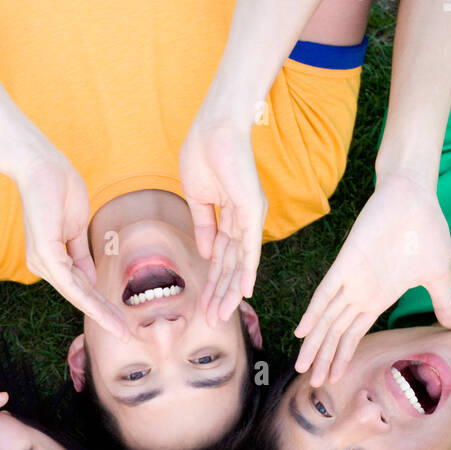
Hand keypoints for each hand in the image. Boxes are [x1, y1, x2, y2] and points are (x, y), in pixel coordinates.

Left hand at [14, 144, 125, 337]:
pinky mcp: (45, 252)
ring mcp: (42, 260)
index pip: (79, 289)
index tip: (121, 323)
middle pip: (78, 297)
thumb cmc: (57, 190)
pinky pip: (69, 282)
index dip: (101, 307)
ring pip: (75, 294)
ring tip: (120, 329)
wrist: (42, 164)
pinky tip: (102, 310)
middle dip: (103, 317)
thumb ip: (81, 257)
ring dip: (99, 312)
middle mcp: (42, 265)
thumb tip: (92, 282)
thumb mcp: (75, 229)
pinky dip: (86, 298)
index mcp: (50, 260)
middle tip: (125, 336)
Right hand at [179, 111, 265, 326]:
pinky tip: (245, 291)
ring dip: (229, 291)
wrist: (214, 128)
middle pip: (229, 267)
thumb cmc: (203, 153)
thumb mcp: (198, 198)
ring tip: (221, 315)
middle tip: (211, 321)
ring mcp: (249, 217)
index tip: (202, 306)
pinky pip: (251, 247)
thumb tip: (204, 254)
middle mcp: (242, 221)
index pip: (219, 258)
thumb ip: (203, 226)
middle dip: (218, 295)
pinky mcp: (253, 211)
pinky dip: (248, 270)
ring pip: (240, 264)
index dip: (210, 283)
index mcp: (228, 217)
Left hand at [294, 173, 450, 385]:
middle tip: (312, 384)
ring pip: (327, 319)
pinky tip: (301, 331)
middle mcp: (359, 293)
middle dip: (324, 359)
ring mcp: (350, 279)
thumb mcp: (438, 275)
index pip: (353, 335)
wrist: (416, 196)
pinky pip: (325, 291)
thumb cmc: (427, 231)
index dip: (343, 357)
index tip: (333, 379)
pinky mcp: (346, 262)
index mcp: (376, 298)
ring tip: (302, 368)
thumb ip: (442, 302)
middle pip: (336, 333)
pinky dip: (314, 311)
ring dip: (315, 344)